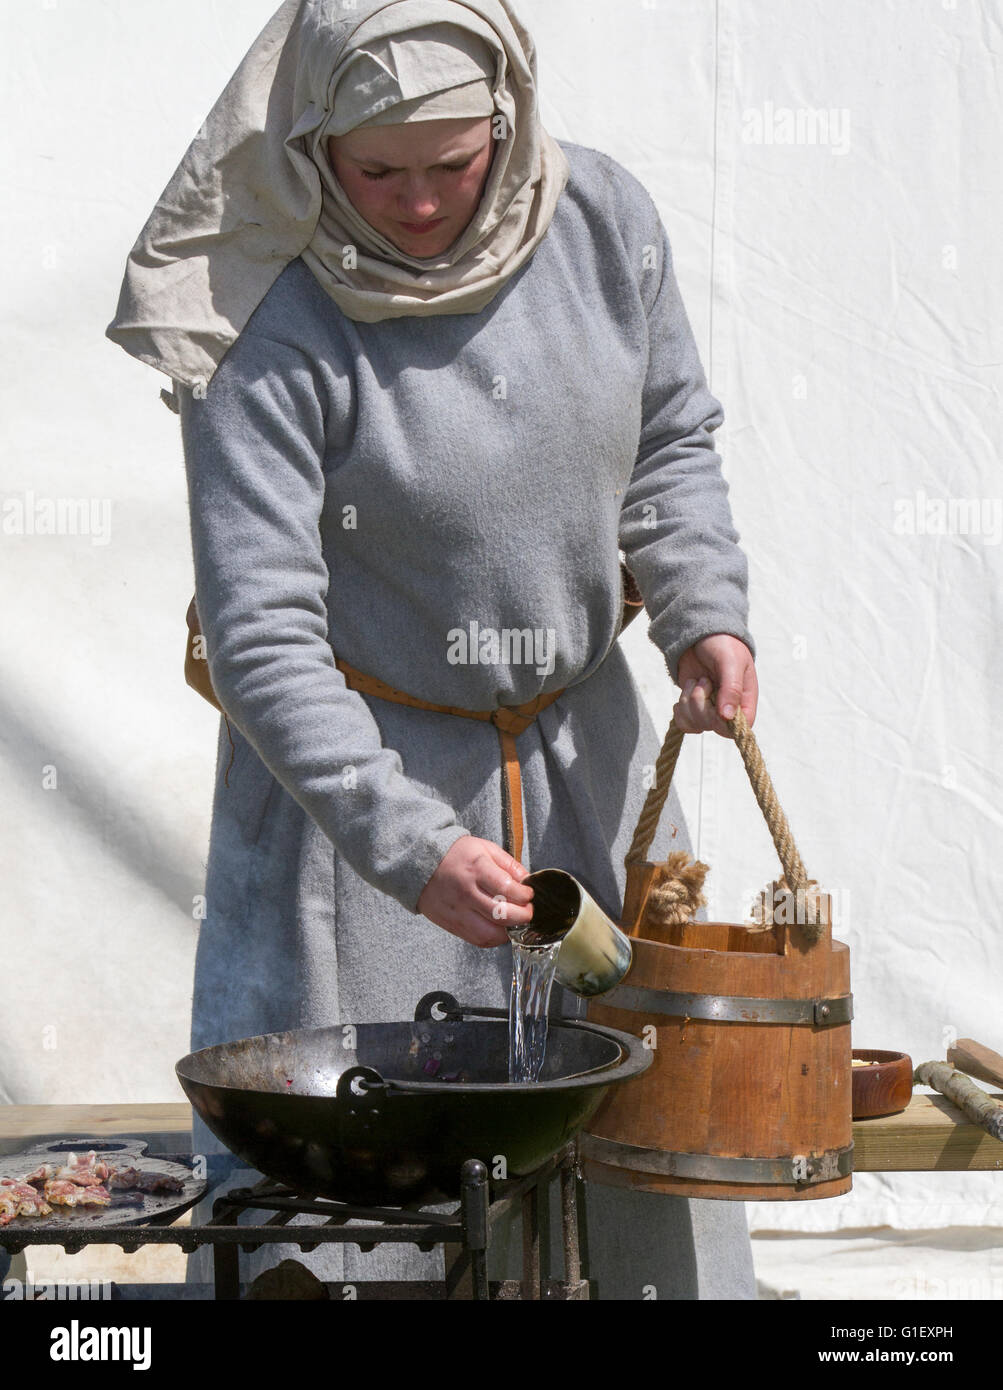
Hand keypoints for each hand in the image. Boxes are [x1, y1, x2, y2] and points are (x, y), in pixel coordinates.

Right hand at [416, 836, 533, 947]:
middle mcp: (466, 893)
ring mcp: (458, 911)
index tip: (528, 894)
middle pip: (501, 915)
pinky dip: (492, 938)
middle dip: (523, 916)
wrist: (421, 863)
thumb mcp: (485, 849)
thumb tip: (528, 881)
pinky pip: (477, 940)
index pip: (508, 889)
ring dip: (508, 932)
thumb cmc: (457, 854)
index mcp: (477, 869)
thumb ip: (509, 865)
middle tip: (527, 911)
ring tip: (514, 922)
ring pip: (489, 934)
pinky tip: (498, 928)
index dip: (525, 895)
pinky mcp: (451, 924)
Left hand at [673, 634, 757, 736]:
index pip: (739, 728)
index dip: (723, 723)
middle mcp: (729, 709)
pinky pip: (684, 723)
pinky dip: (680, 709)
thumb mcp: (730, 661)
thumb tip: (727, 717)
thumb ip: (731, 688)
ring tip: (696, 681)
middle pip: (714, 727)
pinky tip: (686, 690)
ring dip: (688, 702)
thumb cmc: (723, 644)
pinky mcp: (693, 708)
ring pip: (696, 725)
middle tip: (704, 680)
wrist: (700, 635)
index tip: (714, 704)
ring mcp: (710, 710)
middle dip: (701, 704)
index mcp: (745, 700)